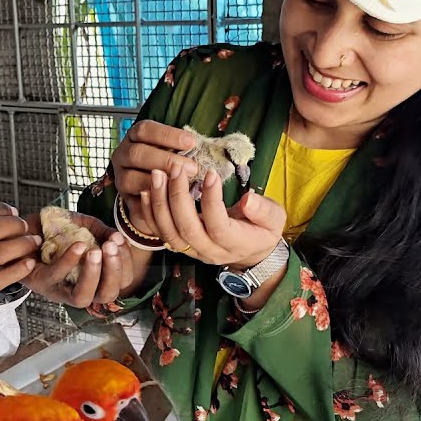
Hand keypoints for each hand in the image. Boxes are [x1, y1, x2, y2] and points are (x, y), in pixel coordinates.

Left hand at [21, 211, 133, 306]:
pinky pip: (56, 277)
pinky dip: (69, 262)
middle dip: (114, 272)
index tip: (120, 241)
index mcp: (93, 279)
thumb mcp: (85, 226)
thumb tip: (118, 238)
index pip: (120, 283)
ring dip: (93, 275)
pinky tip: (77, 245)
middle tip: (112, 248)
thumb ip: (103, 232)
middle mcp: (78, 289)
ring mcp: (58, 290)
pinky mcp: (38, 283)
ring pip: (82, 298)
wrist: (22, 229)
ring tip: (96, 251)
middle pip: (107, 296)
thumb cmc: (55, 231)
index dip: (125, 264)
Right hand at [110, 120, 202, 235]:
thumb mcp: (172, 151)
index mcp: (134, 138)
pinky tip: (171, 202)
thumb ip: (182, 149)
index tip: (192, 142)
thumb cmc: (166, 165)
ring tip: (183, 185)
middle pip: (137, 154)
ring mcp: (121, 178)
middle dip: (166, 160)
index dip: (167, 135)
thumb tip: (206, 150)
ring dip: (159, 182)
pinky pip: (135, 202)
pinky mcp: (126, 200)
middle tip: (192, 168)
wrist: (153, 193)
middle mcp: (122, 155)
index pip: (145, 130)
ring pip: (131, 178)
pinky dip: (153, 202)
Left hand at [144, 166, 285, 268]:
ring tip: (157, 176)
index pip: (218, 225)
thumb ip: (264, 210)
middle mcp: (211, 252)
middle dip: (178, 197)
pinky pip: (160, 234)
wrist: (251, 252)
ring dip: (159, 204)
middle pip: (188, 229)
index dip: (212, 200)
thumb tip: (249, 199)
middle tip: (176, 168)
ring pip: (169, 233)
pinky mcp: (181, 246)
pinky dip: (149, 214)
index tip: (211, 173)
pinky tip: (146, 192)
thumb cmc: (263, 229)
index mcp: (236, 243)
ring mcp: (193, 251)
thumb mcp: (274, 219)